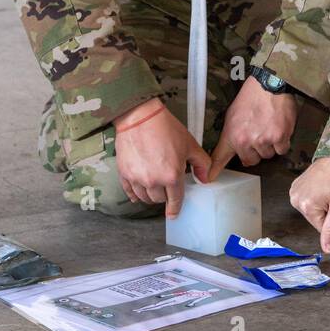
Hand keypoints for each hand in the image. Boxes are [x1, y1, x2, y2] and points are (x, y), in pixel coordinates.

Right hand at [113, 98, 211, 218]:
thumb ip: (201, 163)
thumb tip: (205, 179)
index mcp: (171, 176)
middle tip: (166, 186)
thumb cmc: (166, 129)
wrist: (140, 116)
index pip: (175, 199)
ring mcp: (137, 178)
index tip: (174, 214)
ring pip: (144, 197)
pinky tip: (137, 194)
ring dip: (150, 195)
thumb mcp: (190, 144)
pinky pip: (129, 192)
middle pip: (159, 199)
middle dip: (164, 195)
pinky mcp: (124, 173)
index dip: (175, 208)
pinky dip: (134, 194)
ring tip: (154, 187)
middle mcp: (153, 181)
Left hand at [208, 76, 297, 179]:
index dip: (214, 170)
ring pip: (267, 155)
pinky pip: (281, 150)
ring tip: (268, 127)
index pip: (220, 157)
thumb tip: (233, 149)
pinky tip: (278, 128)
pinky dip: (282, 142)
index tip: (209, 179)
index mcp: (232, 135)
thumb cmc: (252, 97)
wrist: (270, 85)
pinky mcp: (279, 138)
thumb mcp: (232, 115)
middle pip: (251, 160)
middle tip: (258, 134)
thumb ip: (231, 135)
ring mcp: (263, 140)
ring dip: (270, 145)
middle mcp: (246, 141)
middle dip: (255, 150)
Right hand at [289, 157, 329, 253]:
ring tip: (327, 190)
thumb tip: (328, 250)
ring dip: (319, 204)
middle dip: (325, 211)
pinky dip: (314, 197)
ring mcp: (293, 192)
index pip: (320, 226)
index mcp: (306, 206)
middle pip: (314, 218)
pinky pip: (305, 200)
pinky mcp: (294, 186)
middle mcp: (296, 200)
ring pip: (310, 210)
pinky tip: (321, 187)